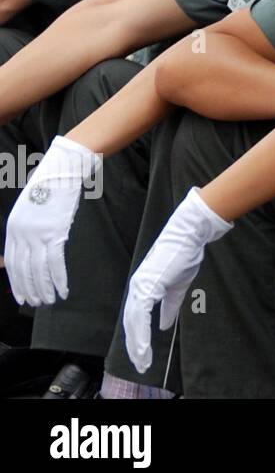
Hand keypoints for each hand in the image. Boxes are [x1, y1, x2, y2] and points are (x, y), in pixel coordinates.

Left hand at [4, 136, 97, 304]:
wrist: (62, 169)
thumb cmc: (51, 186)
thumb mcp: (31, 207)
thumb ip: (28, 226)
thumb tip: (32, 245)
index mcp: (13, 227)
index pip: (13, 262)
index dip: (18, 282)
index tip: (23, 295)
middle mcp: (21, 233)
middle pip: (23, 269)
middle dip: (30, 289)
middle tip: (36, 303)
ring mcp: (37, 233)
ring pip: (38, 269)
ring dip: (45, 288)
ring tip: (50, 301)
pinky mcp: (54, 231)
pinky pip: (55, 262)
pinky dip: (59, 279)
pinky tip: (63, 290)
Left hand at [122, 187, 231, 373]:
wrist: (189, 235)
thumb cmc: (184, 255)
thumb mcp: (177, 286)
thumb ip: (169, 306)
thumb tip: (165, 325)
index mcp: (144, 287)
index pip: (136, 317)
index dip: (138, 337)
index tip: (143, 354)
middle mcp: (137, 287)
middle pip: (131, 323)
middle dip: (135, 346)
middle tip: (141, 364)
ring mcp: (140, 286)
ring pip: (133, 323)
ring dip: (137, 344)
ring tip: (142, 361)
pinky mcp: (146, 286)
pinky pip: (139, 316)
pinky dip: (141, 333)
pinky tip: (144, 347)